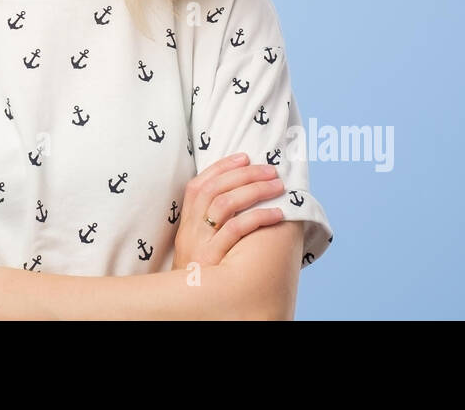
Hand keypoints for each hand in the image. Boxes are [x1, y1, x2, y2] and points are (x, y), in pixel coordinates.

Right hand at [172, 153, 286, 270]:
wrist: (188, 308)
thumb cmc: (201, 275)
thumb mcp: (197, 246)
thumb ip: (210, 224)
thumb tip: (241, 198)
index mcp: (186, 223)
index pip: (199, 184)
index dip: (221, 167)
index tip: (244, 156)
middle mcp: (191, 229)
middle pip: (215, 189)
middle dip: (245, 174)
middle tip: (270, 170)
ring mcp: (201, 243)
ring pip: (225, 204)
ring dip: (254, 190)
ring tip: (277, 186)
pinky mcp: (214, 258)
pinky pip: (237, 230)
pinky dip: (258, 217)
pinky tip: (277, 214)